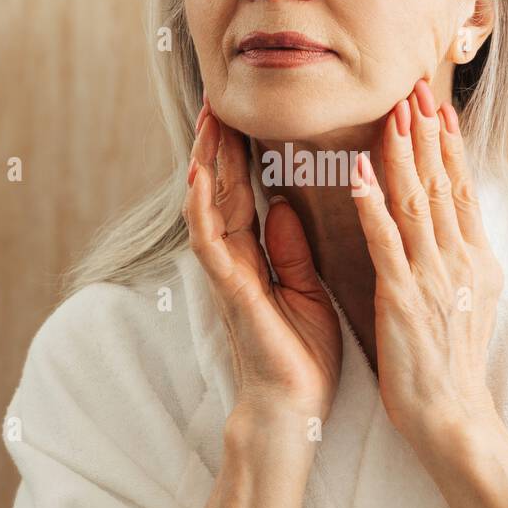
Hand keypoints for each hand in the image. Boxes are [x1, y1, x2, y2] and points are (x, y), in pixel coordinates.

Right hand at [184, 95, 342, 426]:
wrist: (295, 408)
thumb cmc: (302, 356)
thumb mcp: (306, 291)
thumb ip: (292, 251)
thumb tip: (286, 208)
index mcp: (258, 258)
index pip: (246, 194)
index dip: (242, 155)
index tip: (243, 115)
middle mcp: (236, 260)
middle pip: (223, 190)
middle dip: (220, 145)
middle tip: (218, 99)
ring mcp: (228, 274)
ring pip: (210, 206)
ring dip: (207, 162)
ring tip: (208, 120)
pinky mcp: (231, 290)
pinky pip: (210, 242)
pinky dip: (203, 207)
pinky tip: (201, 175)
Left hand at [350, 79, 504, 446]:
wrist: (453, 414)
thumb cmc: (453, 362)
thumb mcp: (471, 299)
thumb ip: (461, 256)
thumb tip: (455, 220)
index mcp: (475, 258)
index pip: (460, 188)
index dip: (447, 144)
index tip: (436, 105)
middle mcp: (459, 259)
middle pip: (441, 182)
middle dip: (426, 132)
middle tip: (414, 86)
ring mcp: (432, 276)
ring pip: (415, 201)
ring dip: (402, 152)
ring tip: (391, 112)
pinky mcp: (402, 297)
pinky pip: (385, 241)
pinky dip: (373, 203)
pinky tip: (361, 171)